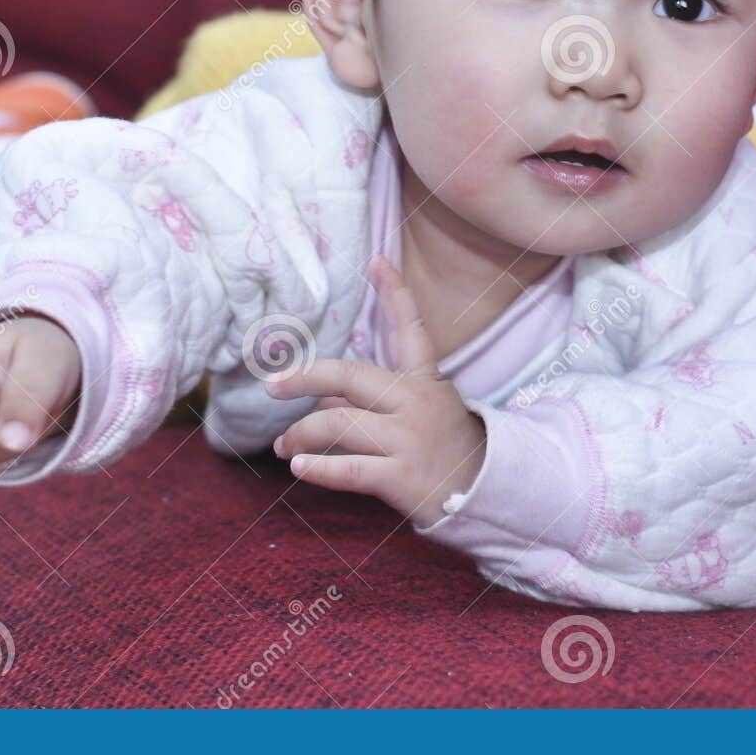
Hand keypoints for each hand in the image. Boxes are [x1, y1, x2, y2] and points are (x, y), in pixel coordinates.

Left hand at [268, 254, 486, 528]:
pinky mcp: (403, 477)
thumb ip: (373, 400)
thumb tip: (321, 400)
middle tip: (273, 387)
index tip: (378, 260)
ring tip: (283, 447)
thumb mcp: (420, 412)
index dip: (396, 294)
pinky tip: (299, 467)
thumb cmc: (443, 448)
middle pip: (350, 377)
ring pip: (339, 425)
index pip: (411, 330)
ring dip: (301, 435)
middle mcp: (416, 404)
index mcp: (424, 381)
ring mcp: (410, 440)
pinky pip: (350, 470)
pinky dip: (319, 469)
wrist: (482, 494)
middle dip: (305, 378)